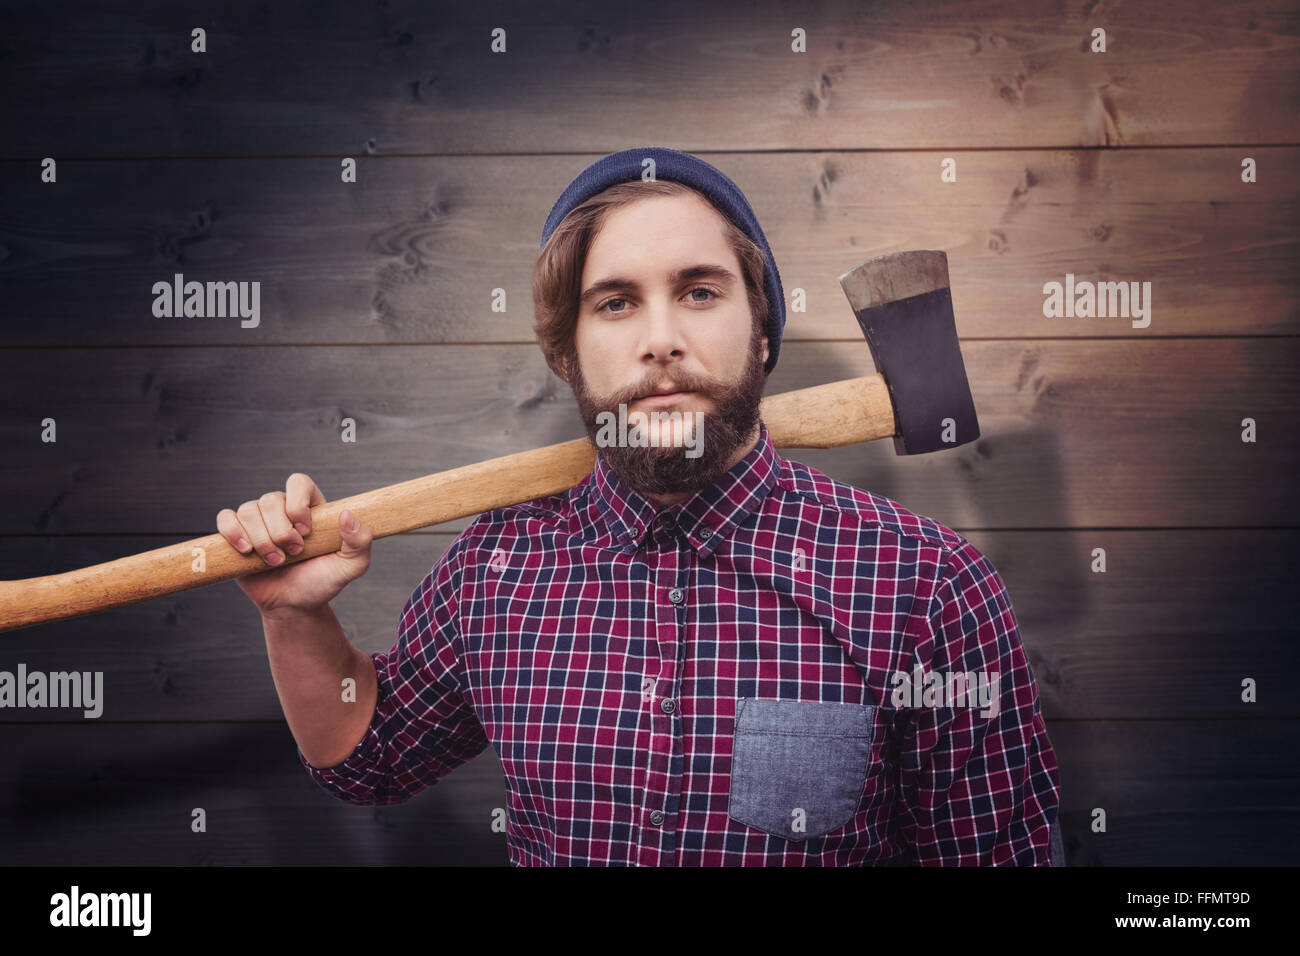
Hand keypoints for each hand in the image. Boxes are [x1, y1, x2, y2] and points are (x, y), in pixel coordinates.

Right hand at [215, 473, 372, 616]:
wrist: (294, 605)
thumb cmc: (322, 582)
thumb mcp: (351, 566)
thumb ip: (360, 542)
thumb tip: (347, 515)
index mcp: (309, 508)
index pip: (298, 482)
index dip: (298, 503)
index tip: (305, 531)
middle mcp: (282, 509)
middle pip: (270, 500)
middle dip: (280, 532)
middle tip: (293, 554)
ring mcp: (258, 521)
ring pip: (248, 511)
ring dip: (262, 540)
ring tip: (275, 561)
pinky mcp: (237, 535)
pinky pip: (225, 518)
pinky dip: (233, 533)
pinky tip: (246, 551)